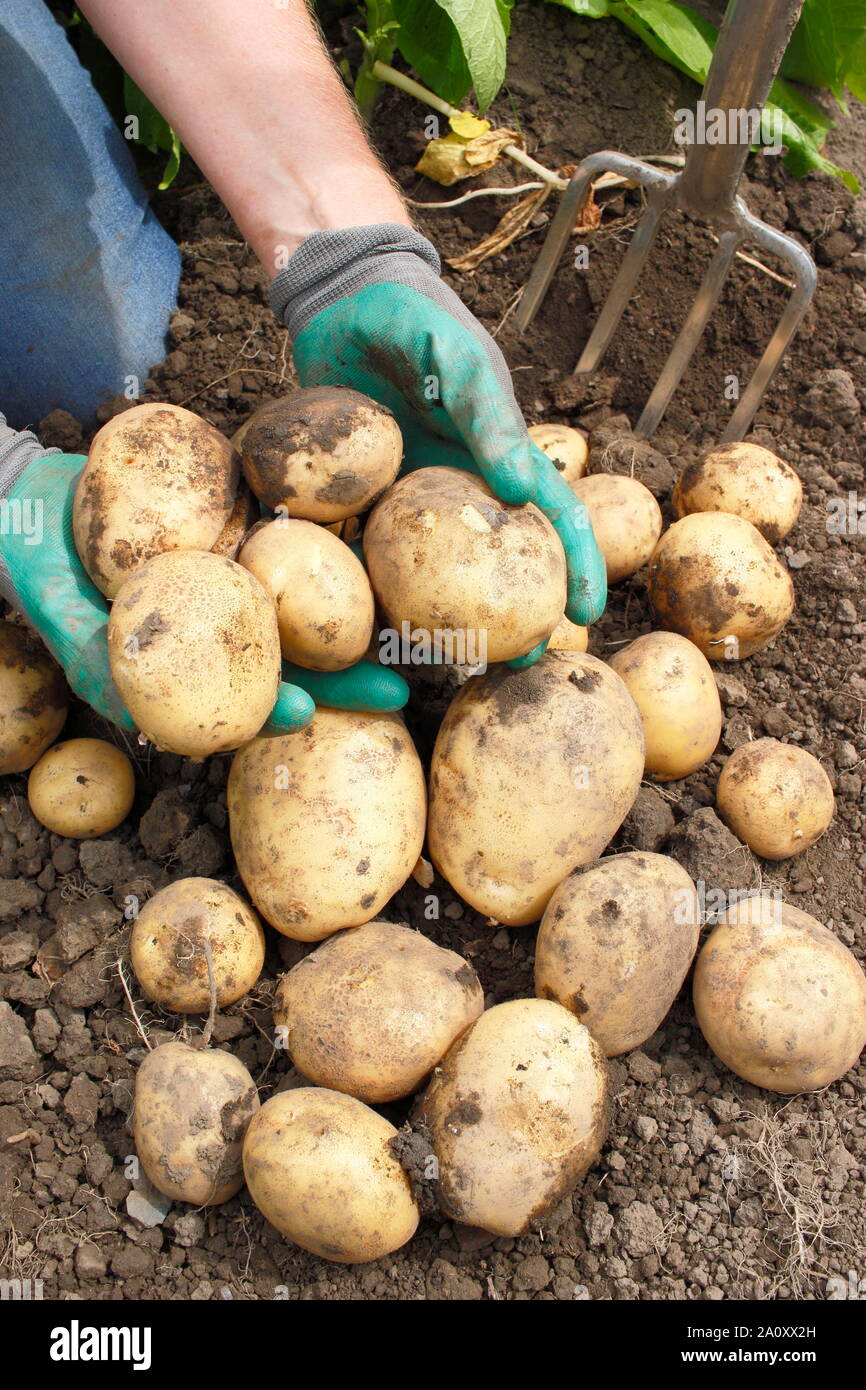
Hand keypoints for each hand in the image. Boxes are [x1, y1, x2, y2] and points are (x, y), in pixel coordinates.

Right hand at [0, 449, 407, 734]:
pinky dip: (327, 520)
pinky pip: (287, 513)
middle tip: (395, 683)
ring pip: (304, 585)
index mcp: (195, 651)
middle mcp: (225, 611)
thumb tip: (150, 728)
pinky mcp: (238, 504)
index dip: (282, 704)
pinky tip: (367, 521)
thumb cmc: (37, 569)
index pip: (247, 689)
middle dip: (345, 670)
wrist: (28, 496)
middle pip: (294, 647)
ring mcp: (236, 558)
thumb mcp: (63, 622)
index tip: (311, 712)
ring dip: (353, 599)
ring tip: (403, 610)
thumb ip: (104, 669)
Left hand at [271, 223, 607, 636]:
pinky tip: (365, 636)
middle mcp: (458, 493)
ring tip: (443, 670)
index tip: (587, 616)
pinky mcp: (356, 506)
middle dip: (513, 619)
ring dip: (440, 625)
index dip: (577, 566)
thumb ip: (488, 417)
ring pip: (430, 577)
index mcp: (498, 462)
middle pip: (495, 568)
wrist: (339, 302)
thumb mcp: (457, 362)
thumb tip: (523, 488)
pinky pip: (363, 557)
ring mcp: (406, 505)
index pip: (552, 520)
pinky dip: (367, 594)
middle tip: (517, 668)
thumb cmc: (413, 320)